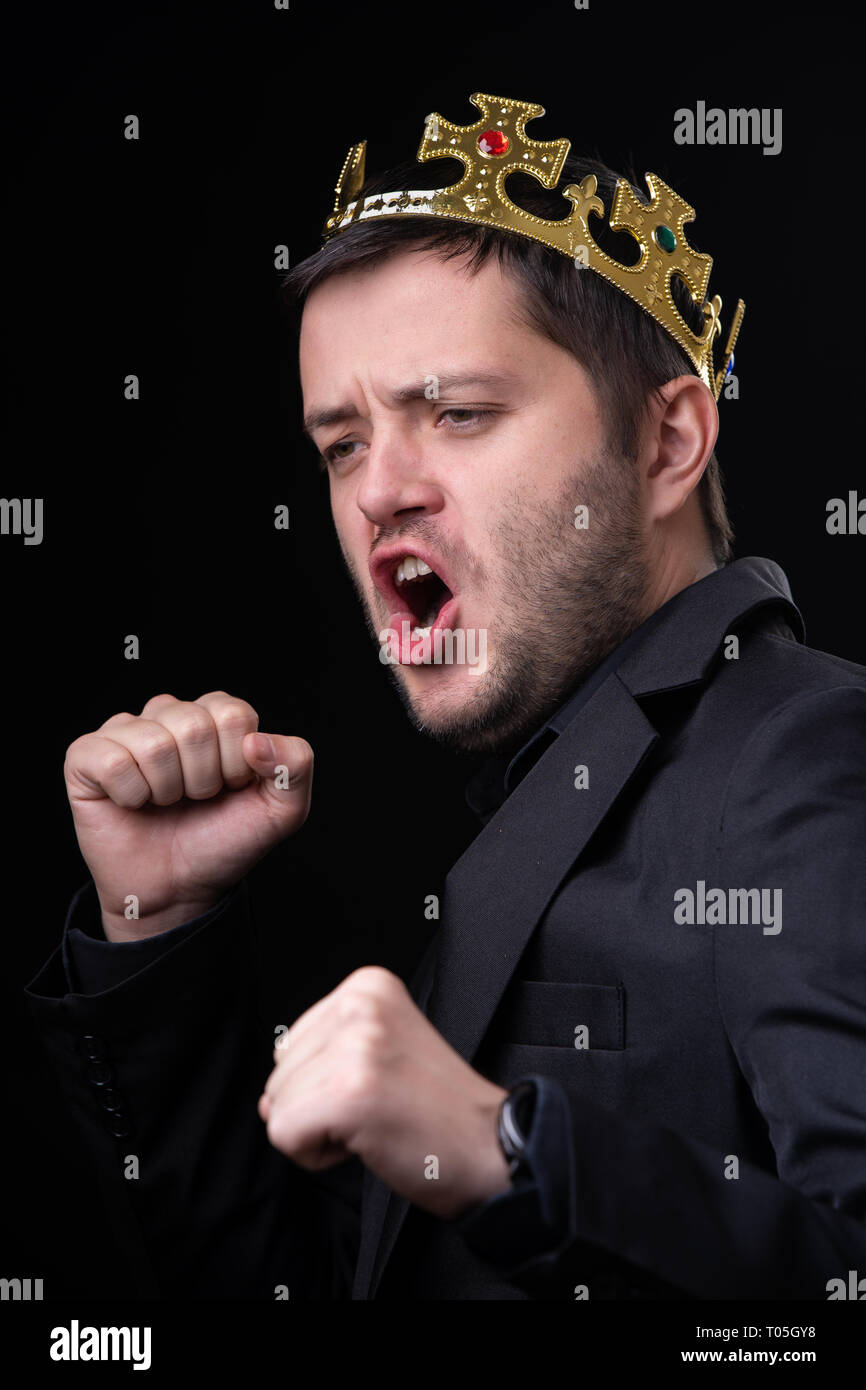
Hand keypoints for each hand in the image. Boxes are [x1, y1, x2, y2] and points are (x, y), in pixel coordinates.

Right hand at [64, 691, 313, 939]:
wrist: (178, 889)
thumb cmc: (223, 842)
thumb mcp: (282, 811)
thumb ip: (295, 765)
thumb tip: (257, 741)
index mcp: (214, 716)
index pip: (233, 713)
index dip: (236, 763)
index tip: (230, 789)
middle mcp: (168, 714)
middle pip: (193, 724)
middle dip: (203, 779)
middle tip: (195, 800)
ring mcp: (125, 732)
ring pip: (155, 743)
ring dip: (168, 790)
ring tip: (166, 803)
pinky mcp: (86, 756)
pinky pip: (113, 761)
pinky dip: (131, 796)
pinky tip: (133, 804)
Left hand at [258, 966, 511, 1218]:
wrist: (493, 1148)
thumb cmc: (443, 1109)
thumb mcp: (383, 1052)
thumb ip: (322, 1059)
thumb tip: (266, 1099)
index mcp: (368, 986)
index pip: (291, 1044)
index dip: (327, 1083)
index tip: (382, 1086)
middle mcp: (360, 1005)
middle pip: (278, 1075)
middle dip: (320, 1108)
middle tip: (382, 1108)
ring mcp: (356, 1047)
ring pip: (277, 1106)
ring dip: (322, 1131)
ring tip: (378, 1122)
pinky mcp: (349, 1093)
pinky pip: (285, 1135)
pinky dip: (317, 1155)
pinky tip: (367, 1141)